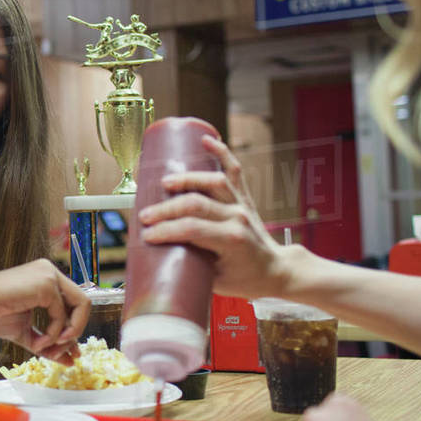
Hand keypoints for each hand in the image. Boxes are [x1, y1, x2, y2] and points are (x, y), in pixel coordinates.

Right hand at [0, 259, 86, 364]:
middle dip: (76, 331)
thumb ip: (48, 342)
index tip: (69, 351)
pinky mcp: (46, 284)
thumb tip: (69, 359)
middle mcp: (50, 272)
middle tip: (63, 351)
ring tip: (50, 349)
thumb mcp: (27, 332)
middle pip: (82, 303)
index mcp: (45, 279)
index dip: (74, 327)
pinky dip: (53, 334)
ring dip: (68, 334)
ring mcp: (49, 276)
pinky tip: (39, 342)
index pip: (72, 303)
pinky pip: (61, 315)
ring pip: (80, 307)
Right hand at [136, 134, 291, 298]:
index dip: (166, 230)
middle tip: (145, 216)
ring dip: (186, 179)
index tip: (147, 236)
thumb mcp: (215, 280)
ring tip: (165, 183)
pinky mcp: (243, 196)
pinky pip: (233, 169)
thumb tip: (155, 255)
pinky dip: (221, 151)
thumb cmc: (245, 278)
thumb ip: (188, 264)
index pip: (192, 229)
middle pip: (196, 203)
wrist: (275, 270)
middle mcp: (237, 217)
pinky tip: (206, 139)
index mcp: (232, 240)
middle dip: (166, 209)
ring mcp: (241, 203)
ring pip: (212, 181)